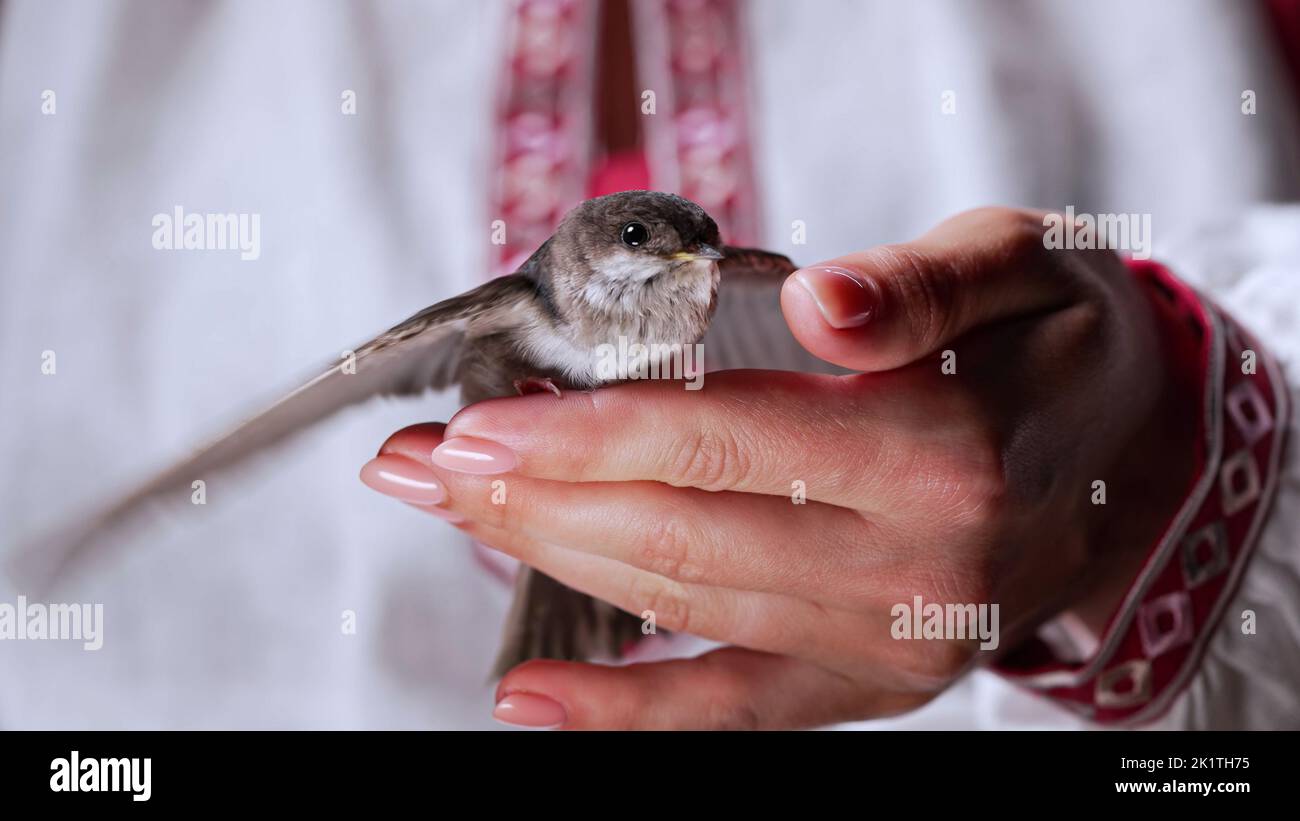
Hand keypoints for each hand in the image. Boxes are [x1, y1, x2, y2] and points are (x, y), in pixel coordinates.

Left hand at [362, 207, 1197, 728]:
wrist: (1125, 456)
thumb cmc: (1054, 346)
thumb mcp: (1018, 264)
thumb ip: (921, 285)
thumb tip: (824, 303)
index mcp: (945, 447)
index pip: (722, 443)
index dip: (585, 439)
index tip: (475, 430)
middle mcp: (916, 564)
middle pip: (678, 532)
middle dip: (530, 499)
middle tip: (422, 468)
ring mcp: (890, 642)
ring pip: (684, 605)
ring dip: (550, 560)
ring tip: (455, 516)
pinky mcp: (870, 684)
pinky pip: (734, 711)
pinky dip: (628, 711)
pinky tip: (534, 696)